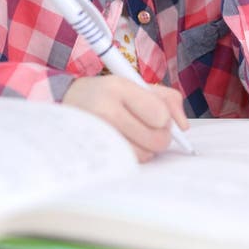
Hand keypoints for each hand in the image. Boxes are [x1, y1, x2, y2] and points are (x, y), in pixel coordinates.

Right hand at [62, 75, 189, 162]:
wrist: (65, 102)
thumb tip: (184, 127)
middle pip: (156, 140)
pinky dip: (132, 156)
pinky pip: (128, 163)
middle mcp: (106, 111)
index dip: (164, 119)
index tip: (156, 115)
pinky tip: (123, 144)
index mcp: (119, 88)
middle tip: (149, 128)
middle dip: (160, 137)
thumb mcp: (134, 84)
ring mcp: (98, 134)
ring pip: (145, 155)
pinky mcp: (93, 153)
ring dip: (146, 148)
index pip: (160, 115)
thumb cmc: (107, 93)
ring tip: (133, 135)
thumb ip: (167, 99)